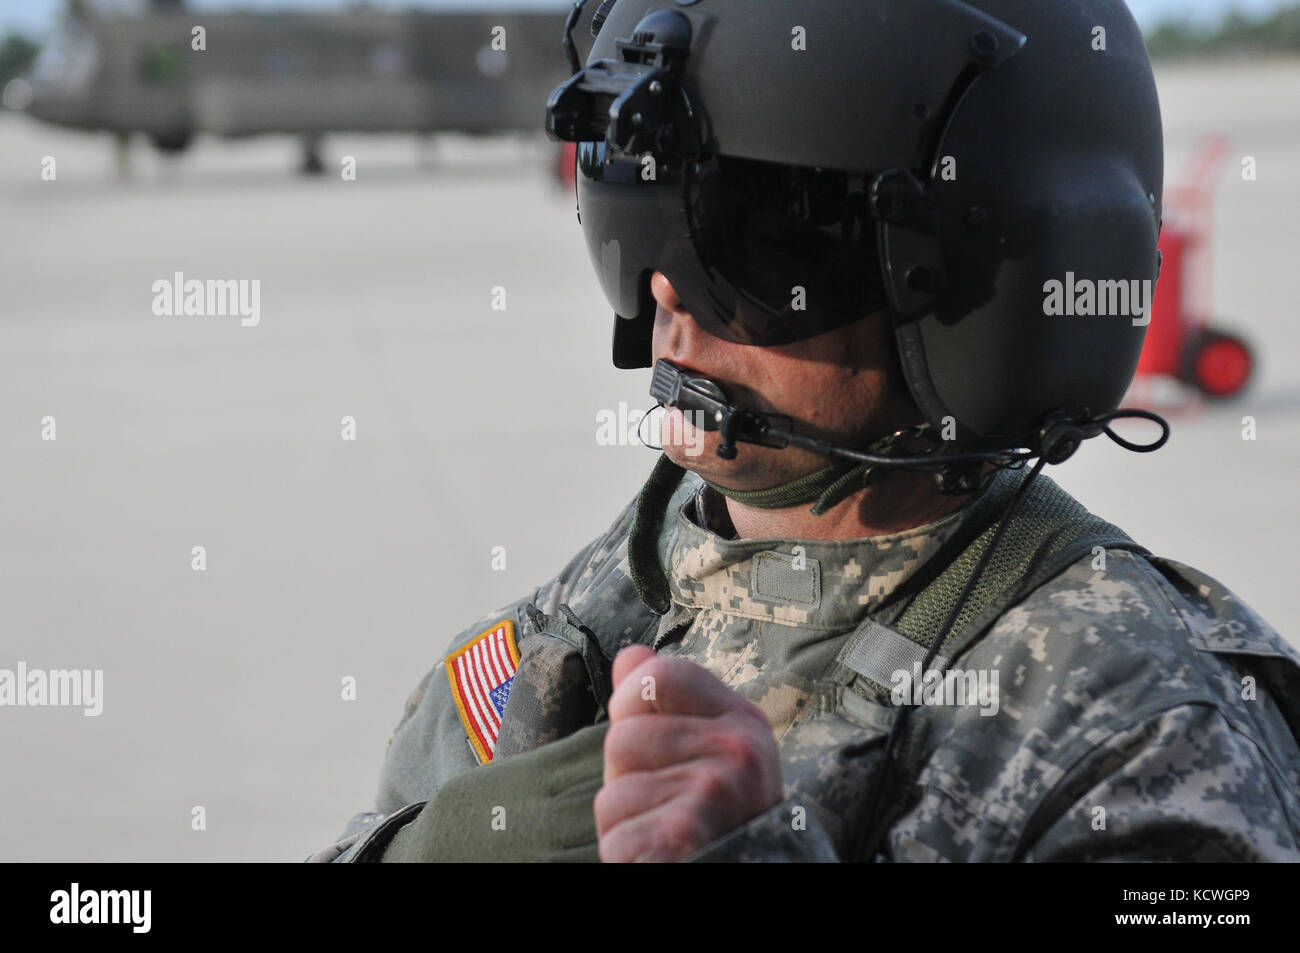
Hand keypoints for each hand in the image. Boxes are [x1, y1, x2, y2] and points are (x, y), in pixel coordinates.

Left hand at [595, 645, 783, 861]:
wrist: (752, 875)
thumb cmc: (720, 816)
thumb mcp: (709, 750)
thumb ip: (667, 701)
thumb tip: (629, 655)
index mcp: (741, 720)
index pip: (662, 674)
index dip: (634, 702)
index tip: (649, 736)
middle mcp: (736, 750)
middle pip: (621, 738)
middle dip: (627, 778)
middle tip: (666, 803)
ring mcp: (714, 791)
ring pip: (612, 793)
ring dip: (625, 822)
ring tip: (665, 830)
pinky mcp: (685, 835)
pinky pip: (616, 837)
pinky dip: (627, 857)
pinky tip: (662, 855)